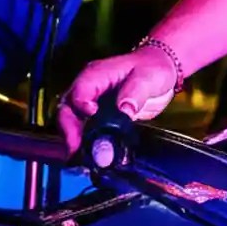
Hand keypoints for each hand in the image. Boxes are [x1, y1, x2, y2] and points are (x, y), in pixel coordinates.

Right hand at [56, 48, 177, 154]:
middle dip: (68, 129)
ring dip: (72, 138)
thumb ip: (136, 93)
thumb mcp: (148, 78)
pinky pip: (82, 128)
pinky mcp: (96, 115)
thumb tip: (125, 110)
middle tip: (75, 149)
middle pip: (68, 107)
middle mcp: (88, 87)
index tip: (90, 118)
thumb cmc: (152, 69)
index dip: (81, 106)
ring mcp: (90, 101)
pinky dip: (82, 141)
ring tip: (78, 156)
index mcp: (97, 74)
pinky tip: (86, 154)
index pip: (80, 90)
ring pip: (71, 120)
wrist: (158, 70)